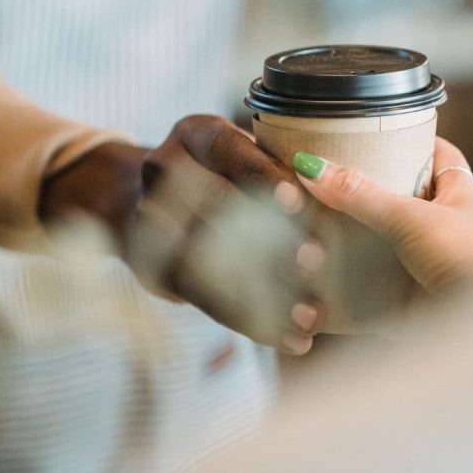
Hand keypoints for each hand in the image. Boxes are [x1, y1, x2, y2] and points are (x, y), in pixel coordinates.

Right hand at [42, 117, 322, 353]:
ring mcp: (149, 220)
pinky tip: (289, 338)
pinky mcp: (153, 270)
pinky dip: (249, 321)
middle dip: (267, 235)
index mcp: (194, 133)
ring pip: (208, 260)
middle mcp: (163, 170)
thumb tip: (333, 183)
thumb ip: (281, 166)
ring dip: (262, 292)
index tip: (299, 200)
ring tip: (310, 317)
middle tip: (316, 262)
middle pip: (216, 205)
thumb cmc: (226, 171)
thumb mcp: (245, 151)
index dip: (263, 174)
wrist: (138, 195)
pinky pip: (203, 299)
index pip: (229, 150)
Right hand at [292, 138, 472, 295]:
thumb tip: (312, 168)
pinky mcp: (406, 306)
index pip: (437, 154)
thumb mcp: (412, 217)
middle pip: (397, 200)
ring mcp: (423, 267)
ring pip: (374, 249)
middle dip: (358, 198)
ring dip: (338, 249)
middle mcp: (440, 228)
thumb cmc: (471, 261)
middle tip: (318, 186)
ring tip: (303, 241)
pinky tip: (310, 293)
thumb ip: (361, 195)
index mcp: (456, 195)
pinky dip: (338, 297)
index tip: (379, 130)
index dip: (412, 139)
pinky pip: (364, 298)